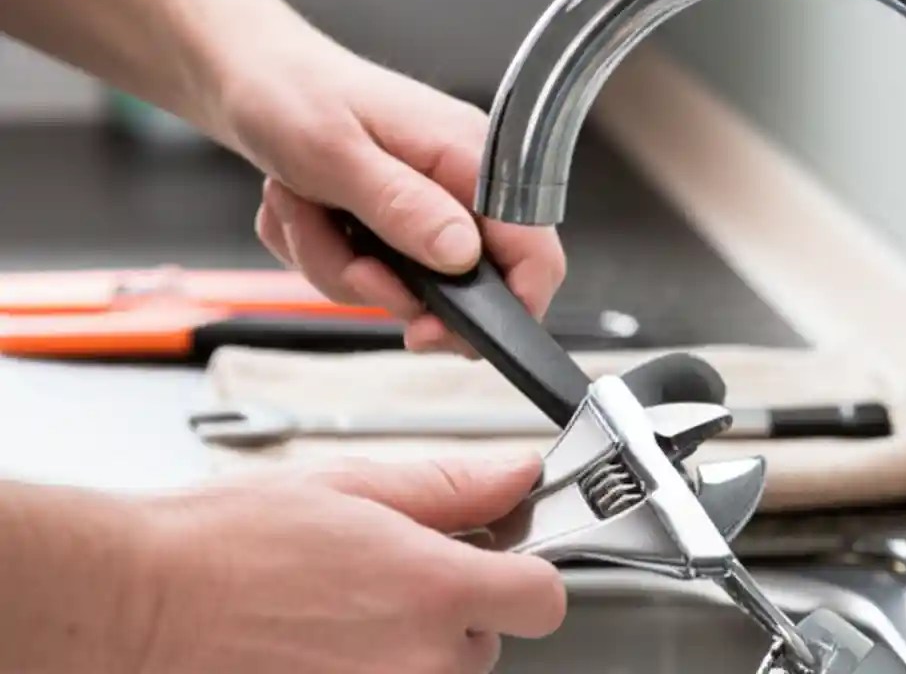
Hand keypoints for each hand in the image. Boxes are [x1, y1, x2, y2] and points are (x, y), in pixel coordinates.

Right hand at [131, 454, 565, 673]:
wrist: (139, 605)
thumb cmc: (225, 545)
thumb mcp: (351, 486)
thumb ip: (452, 486)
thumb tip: (517, 474)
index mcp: (434, 589)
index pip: (543, 598)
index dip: (526, 575)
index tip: (500, 563)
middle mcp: (421, 661)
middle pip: (488, 639)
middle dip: (452, 609)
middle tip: (385, 579)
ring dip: (412, 650)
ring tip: (342, 613)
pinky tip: (326, 647)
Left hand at [221, 46, 565, 353]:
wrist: (247, 74)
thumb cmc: (290, 94)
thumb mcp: (337, 154)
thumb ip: (403, 207)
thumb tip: (463, 256)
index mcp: (471, 159)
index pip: (533, 253)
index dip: (503, 308)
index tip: (435, 330)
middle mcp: (460, 187)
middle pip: (462, 289)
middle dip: (384, 285)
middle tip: (345, 257)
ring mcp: (427, 208)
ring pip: (401, 289)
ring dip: (336, 263)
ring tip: (303, 206)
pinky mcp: (394, 223)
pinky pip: (364, 276)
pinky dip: (322, 253)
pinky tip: (303, 208)